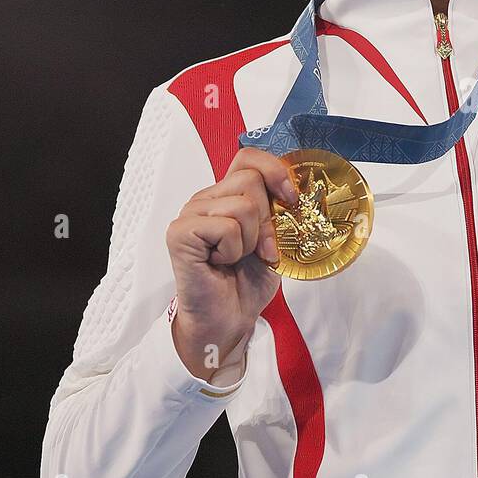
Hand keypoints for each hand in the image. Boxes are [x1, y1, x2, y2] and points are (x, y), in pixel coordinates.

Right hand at [165, 147, 298, 378]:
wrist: (228, 319)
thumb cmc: (246, 282)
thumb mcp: (273, 239)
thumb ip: (277, 212)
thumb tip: (298, 191)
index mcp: (225, 195)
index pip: (249, 157)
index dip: (275, 171)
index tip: (291, 199)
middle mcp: (205, 199)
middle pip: (251, 180)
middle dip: (267, 219)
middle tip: (259, 249)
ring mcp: (190, 214)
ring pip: (242, 205)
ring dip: (250, 239)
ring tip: (237, 258)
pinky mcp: (180, 233)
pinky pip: (226, 226)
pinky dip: (233, 249)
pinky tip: (221, 263)